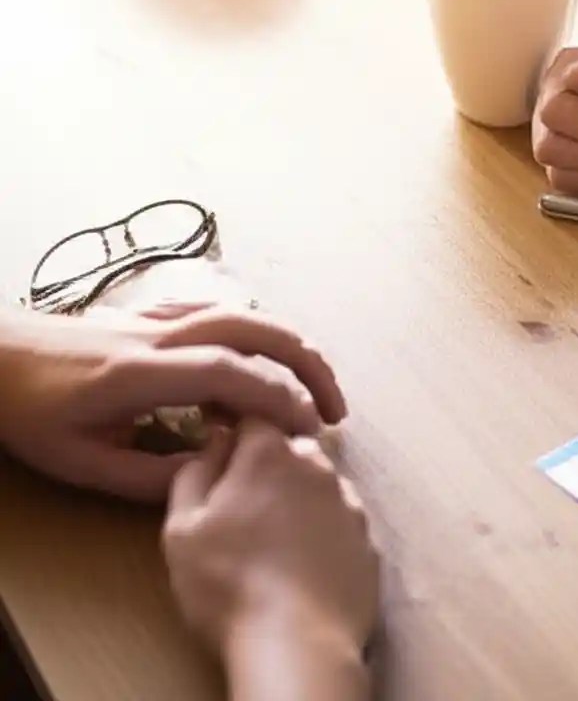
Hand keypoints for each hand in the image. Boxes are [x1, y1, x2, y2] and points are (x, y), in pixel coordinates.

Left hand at [0, 305, 345, 500]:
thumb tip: (214, 477)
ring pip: (245, 313)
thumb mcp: (80, 461)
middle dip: (307, 365)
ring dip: (292, 347)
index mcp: (139, 373)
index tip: (307, 431)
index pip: (230, 371)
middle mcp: (158, 336)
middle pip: (255, 328)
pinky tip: (268, 362)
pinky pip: (223, 312)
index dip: (278, 398)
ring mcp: (159, 319)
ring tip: (316, 387)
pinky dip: (260, 334)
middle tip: (333, 410)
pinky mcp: (156, 316)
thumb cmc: (26, 410)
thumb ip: (149, 476)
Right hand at [163, 420, 377, 673]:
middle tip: (242, 500)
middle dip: (269, 461)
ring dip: (298, 497)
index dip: (236, 423)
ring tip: (272, 538)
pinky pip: (341, 523)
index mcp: (271, 454)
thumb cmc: (228, 583)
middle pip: (293, 447)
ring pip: (321, 485)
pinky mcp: (370, 542)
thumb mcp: (182, 528)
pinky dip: (323, 532)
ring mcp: (351, 505)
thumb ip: (194, 473)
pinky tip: (303, 561)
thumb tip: (215, 443)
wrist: (298, 642)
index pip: (256, 412)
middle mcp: (320, 469)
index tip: (221, 441)